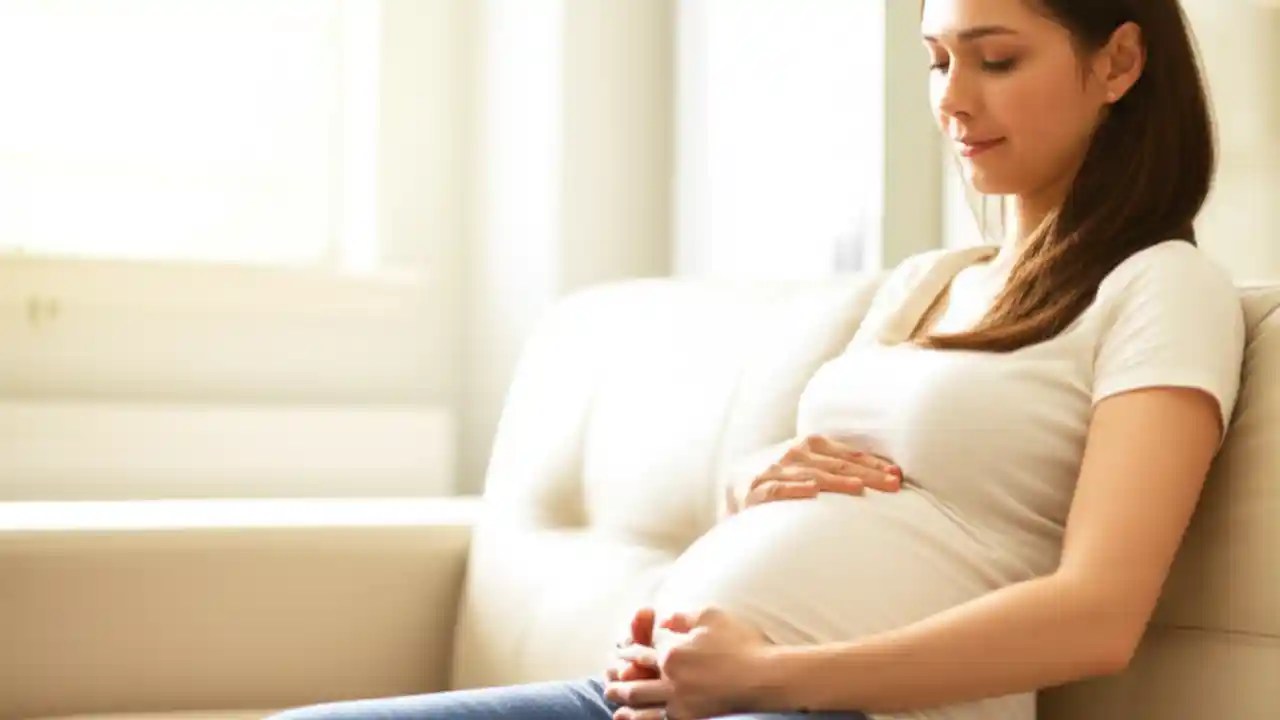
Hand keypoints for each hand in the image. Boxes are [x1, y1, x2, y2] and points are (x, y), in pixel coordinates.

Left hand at [605, 606, 774, 719]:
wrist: (766, 676)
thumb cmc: (742, 643)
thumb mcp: (711, 615)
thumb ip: (682, 617)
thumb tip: (663, 618)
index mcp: (672, 651)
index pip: (642, 653)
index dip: (629, 654)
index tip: (621, 656)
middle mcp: (670, 677)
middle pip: (636, 681)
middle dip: (619, 683)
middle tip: (608, 685)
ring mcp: (679, 701)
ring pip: (642, 704)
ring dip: (624, 703)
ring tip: (614, 704)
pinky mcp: (690, 718)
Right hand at [739, 434, 902, 510]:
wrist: (736, 488)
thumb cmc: (784, 479)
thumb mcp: (810, 466)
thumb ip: (841, 467)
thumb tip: (892, 475)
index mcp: (810, 444)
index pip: (848, 454)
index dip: (874, 464)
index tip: (897, 476)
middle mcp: (793, 453)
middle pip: (837, 464)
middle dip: (867, 475)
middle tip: (892, 485)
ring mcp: (773, 470)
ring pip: (811, 475)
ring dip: (836, 481)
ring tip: (858, 488)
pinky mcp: (755, 491)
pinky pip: (777, 490)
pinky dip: (794, 489)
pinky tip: (812, 491)